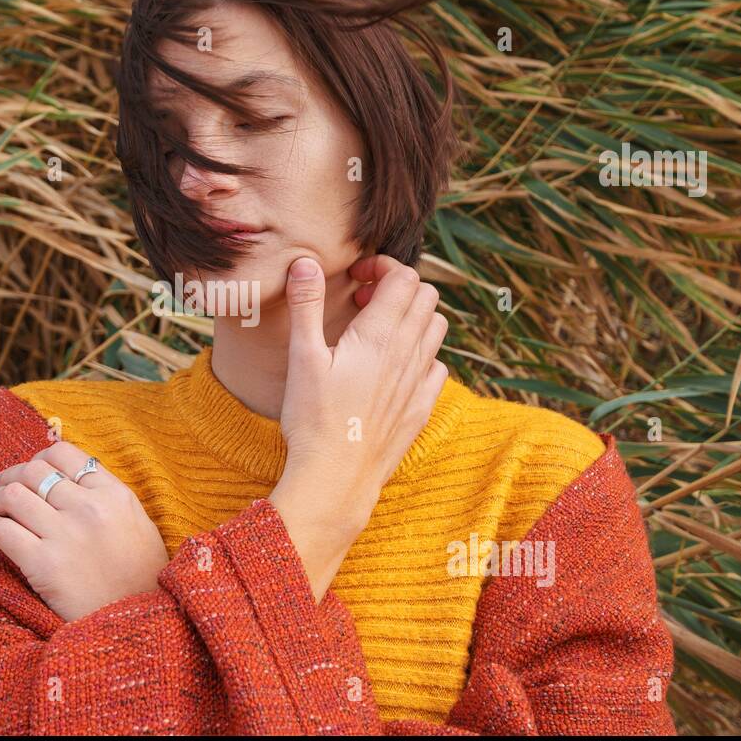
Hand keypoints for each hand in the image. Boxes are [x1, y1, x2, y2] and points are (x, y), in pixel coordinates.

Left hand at [0, 440, 168, 621]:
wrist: (137, 623)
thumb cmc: (142, 576)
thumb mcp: (138, 524)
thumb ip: (109, 497)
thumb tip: (72, 478)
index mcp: (114, 494)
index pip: (65, 455)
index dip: (39, 458)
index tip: (29, 469)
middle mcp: (89, 508)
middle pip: (33, 472)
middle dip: (9, 475)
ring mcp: (65, 534)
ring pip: (13, 495)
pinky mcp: (43, 564)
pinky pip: (3, 531)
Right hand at [268, 254, 448, 599]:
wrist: (336, 478)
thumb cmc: (313, 418)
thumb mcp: (301, 356)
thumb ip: (306, 304)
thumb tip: (305, 262)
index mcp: (380, 335)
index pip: (404, 277)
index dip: (382, 266)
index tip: (357, 278)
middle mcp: (408, 353)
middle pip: (426, 296)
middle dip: (399, 287)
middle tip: (364, 300)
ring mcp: (419, 381)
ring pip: (437, 328)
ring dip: (414, 317)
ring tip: (379, 329)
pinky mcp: (421, 407)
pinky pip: (438, 366)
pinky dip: (423, 354)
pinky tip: (395, 366)